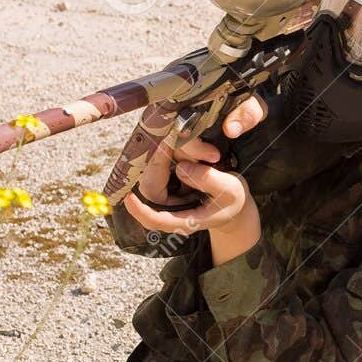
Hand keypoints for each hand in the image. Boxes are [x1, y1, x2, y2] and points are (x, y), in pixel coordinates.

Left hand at [125, 96, 268, 262]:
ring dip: (175, 152)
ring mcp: (164, 191)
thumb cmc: (231, 199)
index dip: (139, 210)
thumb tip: (181, 168)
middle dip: (166, 159)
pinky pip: (162, 161)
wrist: (232, 199)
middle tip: (186, 143)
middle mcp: (167, 206)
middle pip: (152, 183)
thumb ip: (207, 180)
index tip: (129, 197)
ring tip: (207, 152)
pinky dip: (177, 150)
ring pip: (155, 168)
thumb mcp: (230, 189)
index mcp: (183, 219)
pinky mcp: (164, 178)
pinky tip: (198, 150)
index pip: (155, 219)